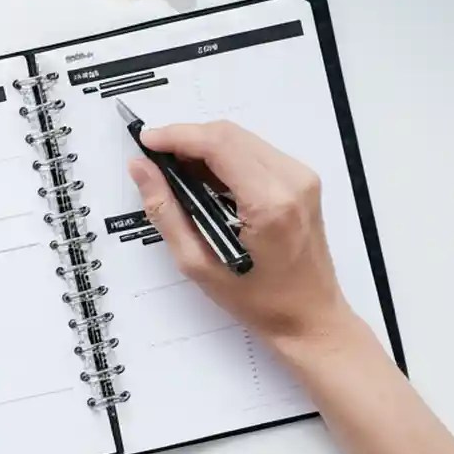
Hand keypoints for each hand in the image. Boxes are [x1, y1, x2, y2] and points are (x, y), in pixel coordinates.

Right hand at [128, 121, 351, 345]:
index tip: (147, 143)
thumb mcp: (199, 264)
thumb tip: (142, 170)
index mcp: (269, 204)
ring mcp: (302, 178)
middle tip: (156, 161)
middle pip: (228, 134)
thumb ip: (166, 211)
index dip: (176, 136)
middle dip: (186, 139)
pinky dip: (225, 158)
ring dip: (205, 148)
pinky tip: (207, 182)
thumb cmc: (262, 303)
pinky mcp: (302, 181)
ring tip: (178, 175)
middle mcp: (292, 182)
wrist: (311, 318)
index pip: (217, 145)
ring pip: (241, 138)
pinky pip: (256, 152)